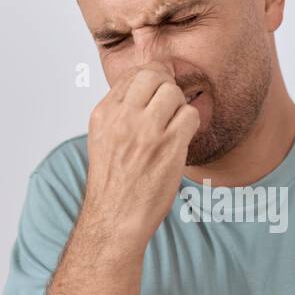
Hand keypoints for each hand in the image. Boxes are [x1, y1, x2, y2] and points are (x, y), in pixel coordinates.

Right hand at [81, 61, 200, 248]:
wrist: (115, 218)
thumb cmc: (113, 184)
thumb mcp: (102, 140)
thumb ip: (119, 114)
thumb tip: (145, 90)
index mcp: (103, 114)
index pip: (131, 76)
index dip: (150, 79)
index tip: (157, 90)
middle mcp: (123, 118)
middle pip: (153, 76)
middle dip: (166, 86)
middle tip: (170, 104)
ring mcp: (146, 131)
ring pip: (173, 92)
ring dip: (179, 105)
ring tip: (175, 124)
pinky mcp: (169, 146)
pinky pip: (191, 115)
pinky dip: (191, 123)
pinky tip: (182, 138)